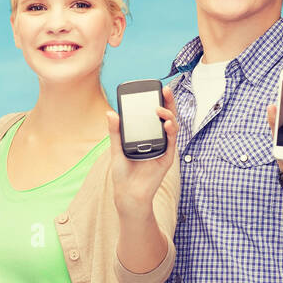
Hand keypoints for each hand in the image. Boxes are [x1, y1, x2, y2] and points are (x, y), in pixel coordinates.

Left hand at [105, 85, 177, 216]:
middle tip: (164, 90)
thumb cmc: (123, 173)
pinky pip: (172, 142)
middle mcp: (157, 139)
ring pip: (172, 126)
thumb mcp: (116, 148)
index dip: (157, 100)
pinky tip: (167, 124)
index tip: (155, 88)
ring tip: (160, 109)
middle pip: (166, 117)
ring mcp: (164, 148)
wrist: (129, 194)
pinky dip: (170, 131)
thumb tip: (110, 113)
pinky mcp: (167, 158)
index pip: (154, 114)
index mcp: (146, 135)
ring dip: (169, 115)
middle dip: (167, 102)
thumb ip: (115, 131)